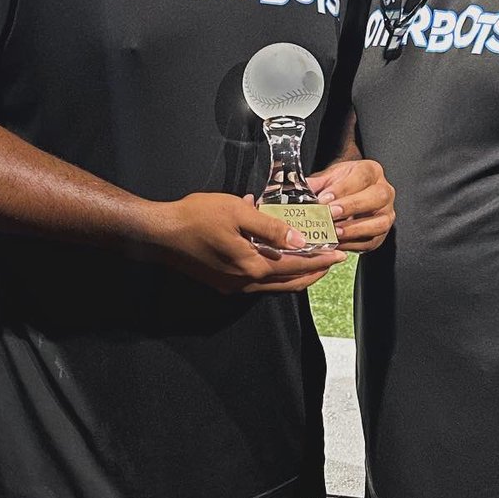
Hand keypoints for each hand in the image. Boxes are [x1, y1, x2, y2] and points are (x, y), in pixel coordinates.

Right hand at [146, 192, 345, 293]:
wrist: (159, 234)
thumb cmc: (196, 218)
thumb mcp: (238, 212)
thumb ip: (270, 228)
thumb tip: (298, 241)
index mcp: (252, 267)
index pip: (296, 266)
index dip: (320, 260)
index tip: (339, 255)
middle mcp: (244, 283)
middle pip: (288, 282)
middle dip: (313, 272)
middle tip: (331, 262)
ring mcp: (231, 285)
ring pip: (273, 285)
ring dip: (294, 274)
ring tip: (311, 261)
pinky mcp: (221, 281)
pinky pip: (257, 281)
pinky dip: (274, 272)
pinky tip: (275, 255)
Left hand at [307, 158, 394, 251]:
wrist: (350, 195)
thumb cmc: (341, 185)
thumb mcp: (329, 178)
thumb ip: (317, 183)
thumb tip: (300, 189)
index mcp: (372, 171)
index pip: (362, 176)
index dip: (343, 188)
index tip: (324, 198)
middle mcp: (384, 191)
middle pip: (377, 197)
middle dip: (353, 206)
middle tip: (330, 214)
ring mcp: (386, 213)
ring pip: (380, 222)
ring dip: (356, 229)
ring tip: (334, 232)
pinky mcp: (382, 234)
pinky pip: (372, 241)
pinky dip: (354, 244)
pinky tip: (338, 244)